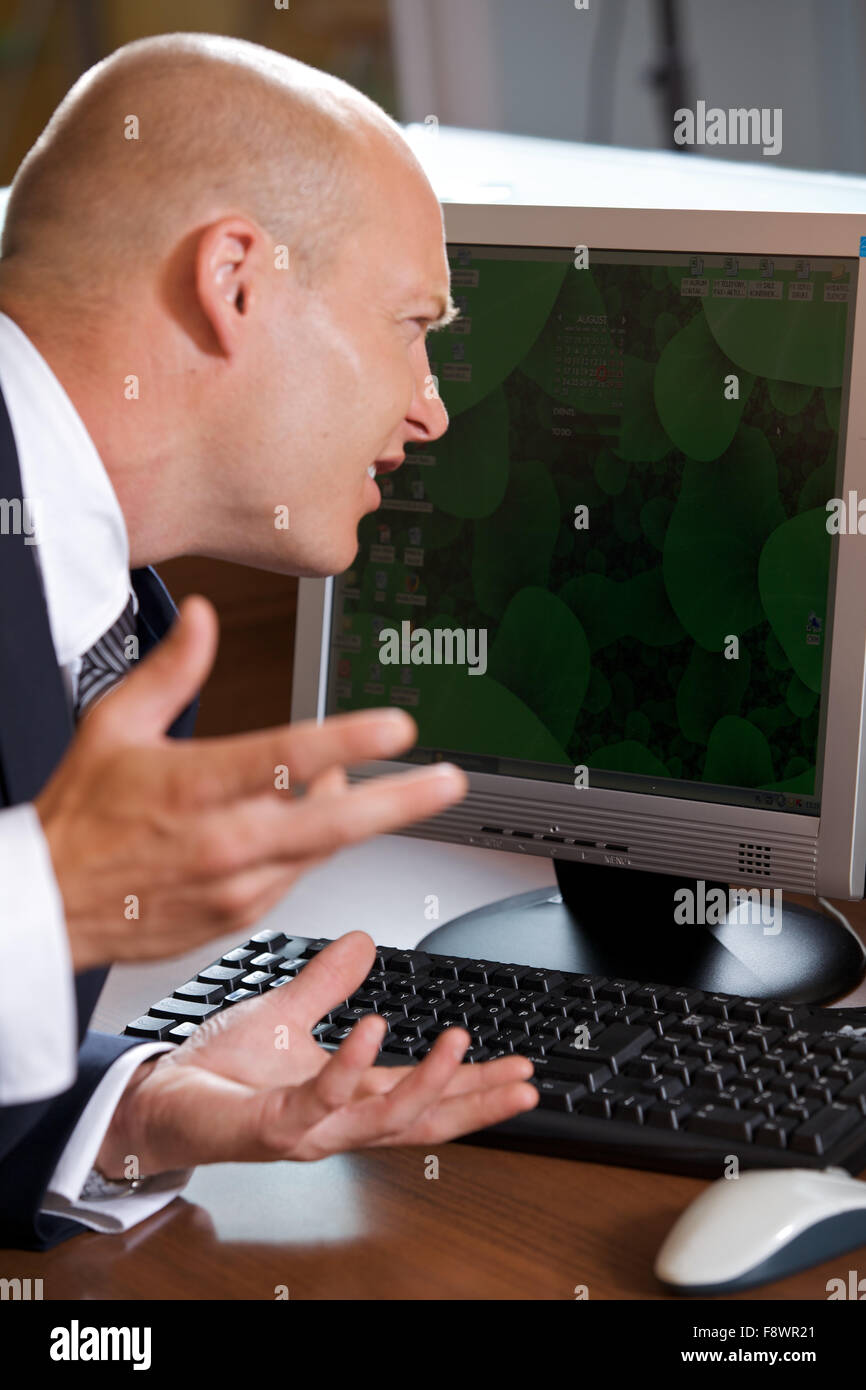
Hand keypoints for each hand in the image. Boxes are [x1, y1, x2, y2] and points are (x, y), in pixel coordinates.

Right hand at [36, 597, 467, 970]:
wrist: (49, 908)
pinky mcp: (241, 915)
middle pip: (332, 822)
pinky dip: (311, 844)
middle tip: (449, 781)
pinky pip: (298, 874)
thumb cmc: (81, 817)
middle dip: (401, 801)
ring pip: (322, 846)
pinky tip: (302, 820)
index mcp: (194, 787)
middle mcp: (225, 842)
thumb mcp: (113, 727)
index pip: (285, 758)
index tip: (397, 726)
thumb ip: (171, 669)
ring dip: (352, 813)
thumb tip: (204, 616)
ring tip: (362, 781)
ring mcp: (237, 886)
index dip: (349, 742)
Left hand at [97, 933, 538, 1173]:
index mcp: (348, 1094)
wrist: (158, 1095)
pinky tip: (373, 1031)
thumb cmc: (217, 1067)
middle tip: (521, 1080)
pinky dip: (350, 1066)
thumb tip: (364, 941)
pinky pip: (319, 1100)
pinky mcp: (270, 1126)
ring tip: (462, 1045)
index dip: (475, 1087)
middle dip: (476, 1101)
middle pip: (424, 1120)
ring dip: (430, 1083)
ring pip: (385, 1120)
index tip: (519, 1072)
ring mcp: (308, 1128)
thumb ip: (328, 982)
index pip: (426, 1096)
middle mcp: (336, 1119)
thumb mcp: (286, 1011)